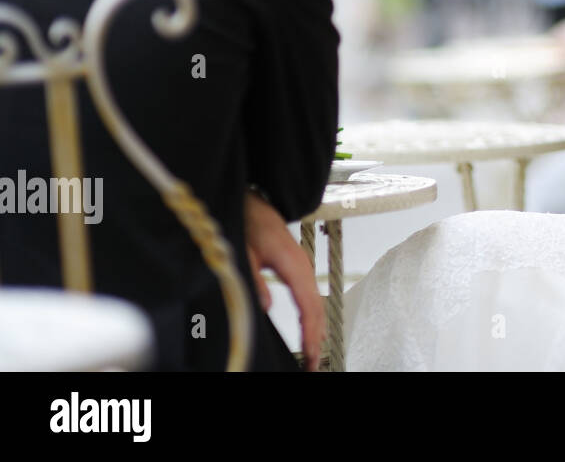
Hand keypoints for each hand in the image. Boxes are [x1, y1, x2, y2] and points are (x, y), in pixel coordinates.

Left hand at [244, 191, 324, 370]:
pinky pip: (311, 296)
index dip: (310, 331)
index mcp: (292, 262)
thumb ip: (254, 277)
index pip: (308, 303)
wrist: (253, 202)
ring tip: (313, 354)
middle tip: (313, 364)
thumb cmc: (248, 221)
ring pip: (316, 302)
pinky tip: (311, 330)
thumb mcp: (244, 250)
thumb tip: (266, 304)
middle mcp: (303, 265)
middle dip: (317, 337)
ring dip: (317, 329)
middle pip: (317, 306)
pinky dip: (313, 316)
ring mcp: (303, 267)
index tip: (310, 353)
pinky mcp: (298, 268)